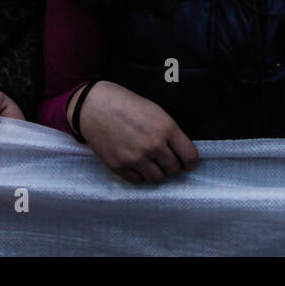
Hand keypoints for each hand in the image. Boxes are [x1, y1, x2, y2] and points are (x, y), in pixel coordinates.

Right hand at [73, 81, 197, 183]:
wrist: (94, 106)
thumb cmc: (126, 105)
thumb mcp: (156, 112)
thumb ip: (170, 133)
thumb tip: (181, 154)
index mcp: (166, 128)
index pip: (190, 157)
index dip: (190, 162)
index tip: (186, 162)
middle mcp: (153, 145)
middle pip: (174, 170)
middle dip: (172, 166)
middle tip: (165, 159)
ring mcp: (136, 158)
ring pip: (157, 179)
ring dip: (157, 172)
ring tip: (150, 161)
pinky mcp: (119, 166)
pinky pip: (138, 181)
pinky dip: (140, 175)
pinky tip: (136, 163)